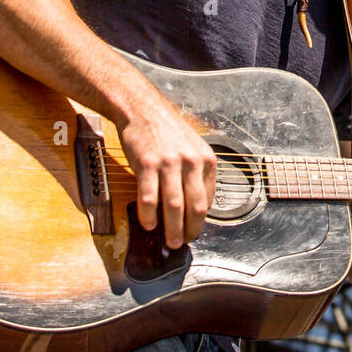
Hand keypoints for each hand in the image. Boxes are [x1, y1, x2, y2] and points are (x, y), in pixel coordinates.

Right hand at [116, 96, 216, 248]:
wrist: (143, 109)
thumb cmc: (167, 130)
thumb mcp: (193, 148)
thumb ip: (197, 173)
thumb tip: (197, 204)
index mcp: (207, 159)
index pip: (208, 198)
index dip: (201, 219)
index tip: (194, 229)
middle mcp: (191, 162)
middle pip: (195, 206)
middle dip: (191, 230)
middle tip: (185, 242)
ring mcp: (169, 163)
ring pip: (174, 206)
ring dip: (172, 229)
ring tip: (170, 241)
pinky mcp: (147, 164)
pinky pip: (149, 197)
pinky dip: (149, 215)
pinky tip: (149, 224)